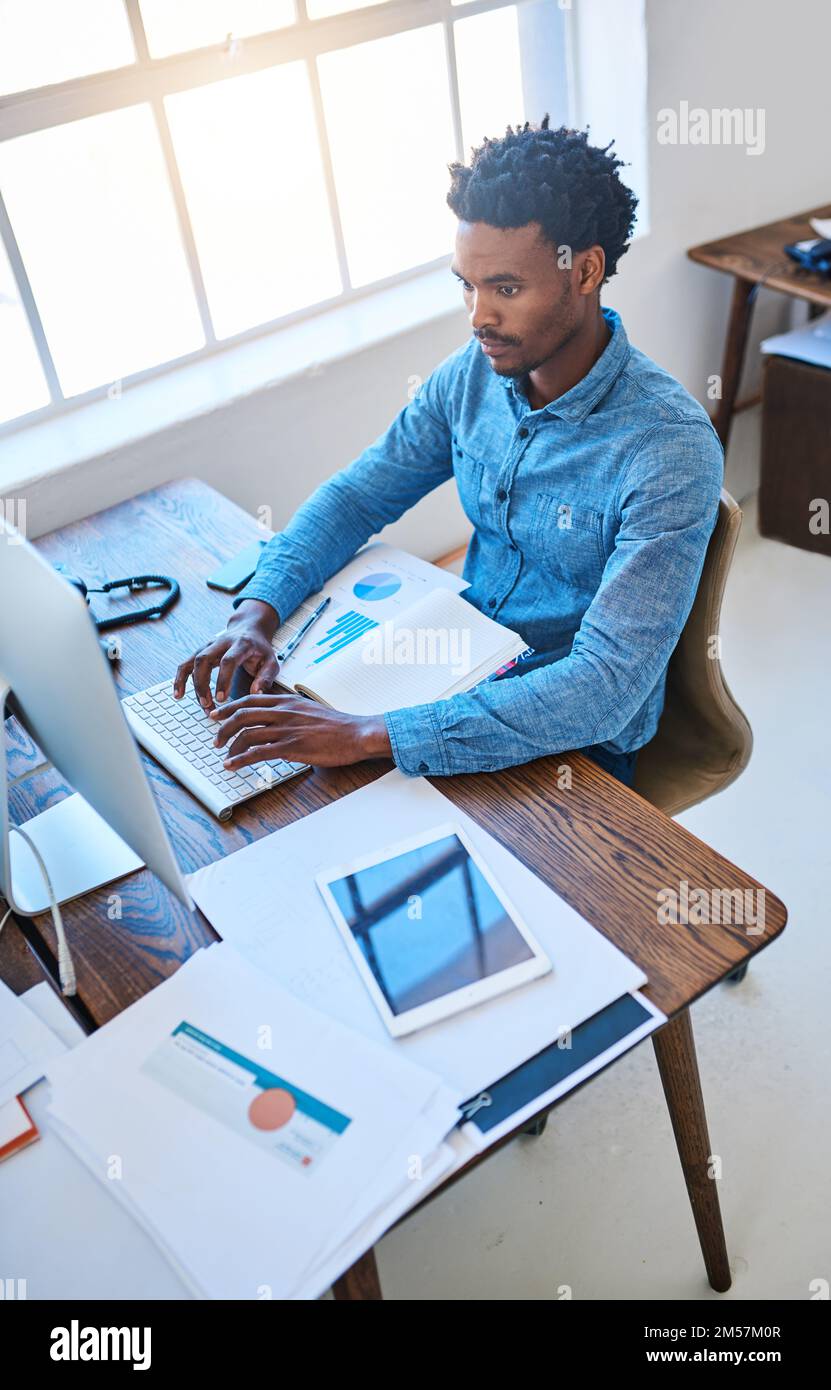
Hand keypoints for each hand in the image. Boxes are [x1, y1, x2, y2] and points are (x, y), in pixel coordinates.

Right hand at [174, 600, 279, 710]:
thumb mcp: (271, 661)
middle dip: (203, 684)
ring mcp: (209, 645)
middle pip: (204, 659)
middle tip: (208, 704)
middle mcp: (221, 642)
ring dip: (193, 684)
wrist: (249, 628)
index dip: (223, 680)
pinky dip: (180, 679)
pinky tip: (178, 694)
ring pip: (193, 662)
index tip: (221, 698)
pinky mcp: (201, 651)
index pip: (228, 660)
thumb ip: (266, 677)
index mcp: (241, 644)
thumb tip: (255, 693)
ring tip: (201, 704)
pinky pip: (186, 664)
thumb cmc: (260, 648)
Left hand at [209, 692, 392, 768]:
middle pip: (243, 713)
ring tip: (223, 754)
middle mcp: (284, 711)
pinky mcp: (291, 747)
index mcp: (288, 700)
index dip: (230, 706)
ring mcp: (287, 729)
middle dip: (223, 726)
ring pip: (247, 733)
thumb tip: (277, 722)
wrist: (357, 733)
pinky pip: (258, 752)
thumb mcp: (310, 711)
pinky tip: (233, 765)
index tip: (217, 714)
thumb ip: (291, 713)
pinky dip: (241, 759)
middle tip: (215, 737)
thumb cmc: (337, 725)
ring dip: (230, 744)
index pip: (250, 699)